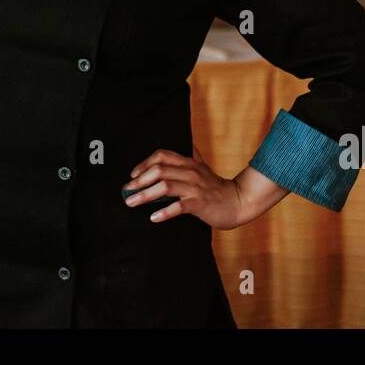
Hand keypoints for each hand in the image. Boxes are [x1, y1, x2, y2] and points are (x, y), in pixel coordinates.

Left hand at [123, 146, 249, 229]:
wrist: (238, 201)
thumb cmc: (217, 188)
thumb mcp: (203, 169)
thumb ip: (193, 158)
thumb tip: (188, 147)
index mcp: (188, 163)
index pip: (161, 156)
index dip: (144, 164)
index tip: (133, 175)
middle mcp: (190, 172)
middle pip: (159, 170)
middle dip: (139, 180)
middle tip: (126, 190)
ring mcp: (194, 187)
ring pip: (164, 187)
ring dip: (144, 195)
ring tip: (132, 202)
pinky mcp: (199, 203)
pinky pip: (178, 206)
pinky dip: (164, 212)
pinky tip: (153, 217)